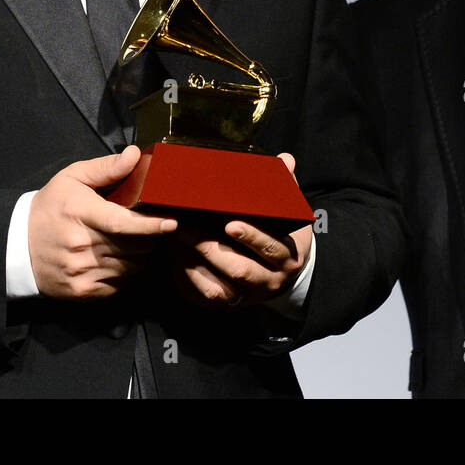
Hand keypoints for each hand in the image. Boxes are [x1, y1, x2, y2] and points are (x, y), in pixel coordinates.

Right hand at [28, 145, 176, 298]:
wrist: (17, 245)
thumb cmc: (50, 207)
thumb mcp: (72, 179)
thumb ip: (106, 168)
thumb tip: (134, 155)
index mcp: (80, 213)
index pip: (121, 222)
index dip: (149, 224)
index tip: (171, 223)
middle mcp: (80, 245)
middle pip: (132, 246)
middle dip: (147, 238)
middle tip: (144, 229)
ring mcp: (81, 271)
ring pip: (131, 267)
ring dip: (138, 256)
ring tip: (129, 243)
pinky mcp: (82, 291)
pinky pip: (120, 284)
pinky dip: (125, 273)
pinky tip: (116, 260)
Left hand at [172, 152, 312, 308]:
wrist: (286, 276)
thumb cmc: (282, 237)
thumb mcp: (290, 215)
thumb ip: (286, 187)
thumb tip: (285, 159)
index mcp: (287, 257)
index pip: (271, 248)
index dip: (252, 237)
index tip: (230, 224)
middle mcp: (268, 281)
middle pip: (239, 270)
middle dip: (210, 249)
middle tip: (185, 228)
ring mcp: (247, 297)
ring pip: (218, 288)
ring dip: (193, 265)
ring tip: (174, 240)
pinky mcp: (228, 305)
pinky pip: (203, 295)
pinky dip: (187, 278)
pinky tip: (174, 258)